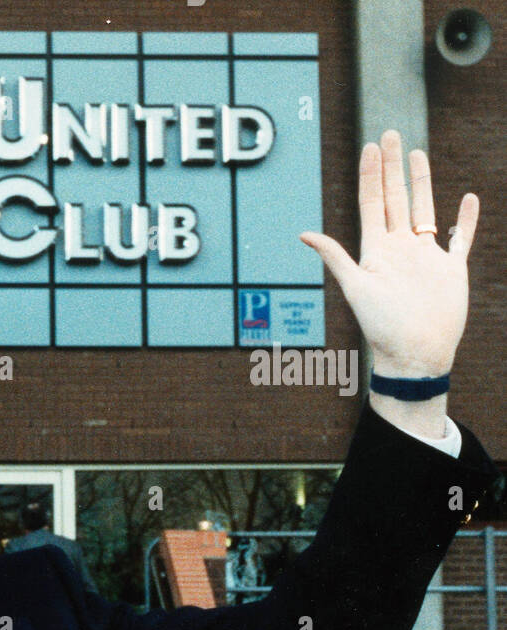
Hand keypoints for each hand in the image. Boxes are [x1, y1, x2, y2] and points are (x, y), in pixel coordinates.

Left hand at [299, 129, 477, 378]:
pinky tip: (467, 199)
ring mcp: (425, 257)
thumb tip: (304, 234)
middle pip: (395, 197)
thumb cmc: (382, 326)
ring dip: (421, 182)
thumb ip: (335, 257)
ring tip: (416, 154)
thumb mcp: (355, 288)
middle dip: (391, 166)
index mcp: (376, 250)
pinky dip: (465, 219)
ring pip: (423, 209)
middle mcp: (399, 249)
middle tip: (389, 134)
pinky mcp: (450, 269)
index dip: (371, 174)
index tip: (370, 146)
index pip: (372, 203)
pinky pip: (460, 238)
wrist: (415, 354)